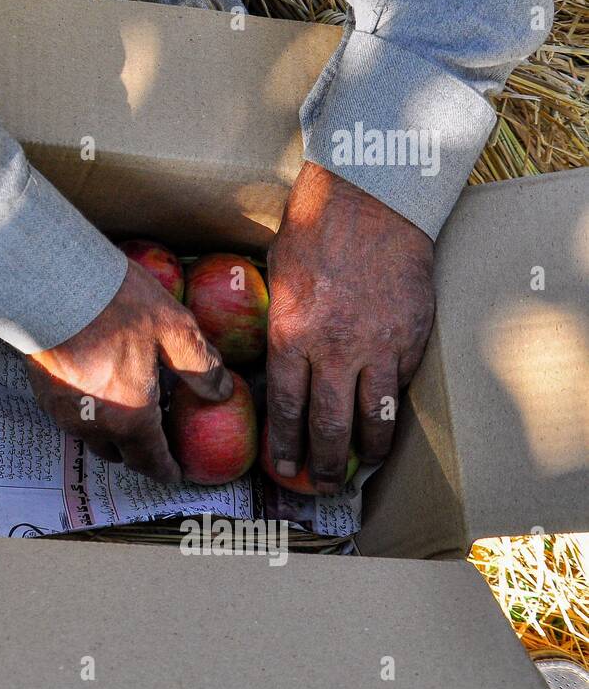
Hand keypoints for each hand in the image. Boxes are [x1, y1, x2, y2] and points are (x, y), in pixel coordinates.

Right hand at [25, 258, 234, 480]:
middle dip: (139, 450)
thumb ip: (200, 365)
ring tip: (125, 406)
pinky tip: (97, 385)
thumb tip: (222, 391)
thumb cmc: (117, 306)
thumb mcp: (173, 328)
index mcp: (131, 416)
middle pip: (120, 453)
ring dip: (112, 431)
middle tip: (155, 433)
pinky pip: (73, 417)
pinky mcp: (44, 395)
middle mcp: (96, 425)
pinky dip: (89, 412)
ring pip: (93, 437)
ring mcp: (65, 413)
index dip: (166, 471)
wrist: (51, 286)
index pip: (151, 462)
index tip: (175, 474)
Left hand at [266, 161, 434, 491]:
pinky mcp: (411, 338)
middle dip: (322, 463)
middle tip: (318, 486)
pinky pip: (399, 389)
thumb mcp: (278, 282)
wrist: (371, 203)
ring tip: (357, 469)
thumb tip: (276, 366)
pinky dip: (392, 414)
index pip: (286, 409)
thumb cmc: (314, 233)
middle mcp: (333, 350)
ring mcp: (377, 347)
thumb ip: (279, 328)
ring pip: (373, 418)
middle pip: (328, 425)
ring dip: (365, 451)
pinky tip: (384, 428)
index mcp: (291, 335)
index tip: (283, 469)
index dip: (284, 446)